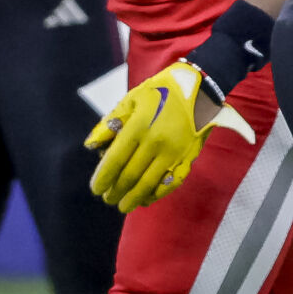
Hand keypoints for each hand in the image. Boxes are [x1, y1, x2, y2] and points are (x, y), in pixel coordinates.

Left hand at [84, 60, 254, 212]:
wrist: (201, 88)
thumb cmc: (162, 91)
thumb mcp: (132, 99)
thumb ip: (110, 123)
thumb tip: (91, 146)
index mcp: (139, 126)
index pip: (115, 161)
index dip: (103, 178)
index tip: (96, 189)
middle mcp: (156, 143)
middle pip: (130, 176)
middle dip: (115, 191)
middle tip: (108, 198)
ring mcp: (174, 152)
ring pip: (149, 184)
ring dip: (133, 198)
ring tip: (124, 205)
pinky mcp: (189, 157)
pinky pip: (171, 182)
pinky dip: (158, 194)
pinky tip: (147, 198)